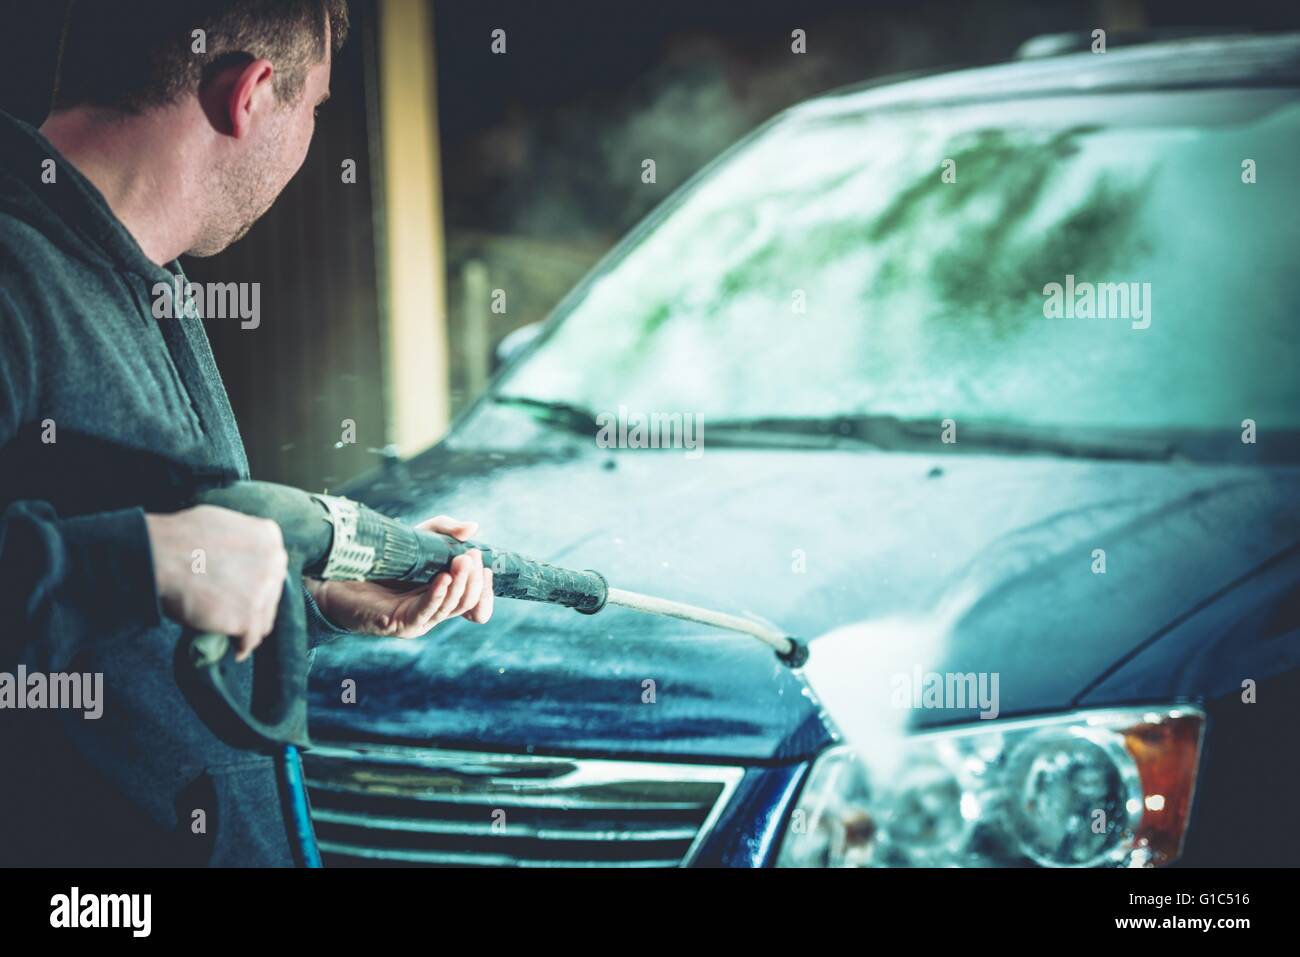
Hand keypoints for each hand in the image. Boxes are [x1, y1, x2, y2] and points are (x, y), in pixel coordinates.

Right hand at [145, 506, 289, 661]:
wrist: (159, 556)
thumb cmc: (180, 538)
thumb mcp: (224, 524)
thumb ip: (244, 542)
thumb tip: (243, 558)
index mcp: (268, 536)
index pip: (272, 568)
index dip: (258, 583)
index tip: (246, 593)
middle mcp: (273, 563)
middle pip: (271, 594)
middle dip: (255, 605)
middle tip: (237, 614)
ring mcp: (262, 591)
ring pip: (264, 618)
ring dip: (250, 627)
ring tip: (234, 632)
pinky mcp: (247, 617)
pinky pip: (250, 639)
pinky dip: (242, 646)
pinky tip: (235, 650)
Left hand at [306, 516, 493, 636]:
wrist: (337, 575)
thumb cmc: (379, 560)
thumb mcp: (417, 539)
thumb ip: (444, 531)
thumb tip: (474, 526)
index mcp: (439, 596)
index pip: (473, 601)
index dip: (484, 589)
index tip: (486, 567)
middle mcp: (432, 610)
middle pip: (466, 603)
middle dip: (474, 581)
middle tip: (472, 557)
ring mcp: (418, 620)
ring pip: (450, 607)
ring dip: (461, 584)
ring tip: (463, 562)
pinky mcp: (400, 623)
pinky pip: (426, 611)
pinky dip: (438, 595)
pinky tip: (443, 578)